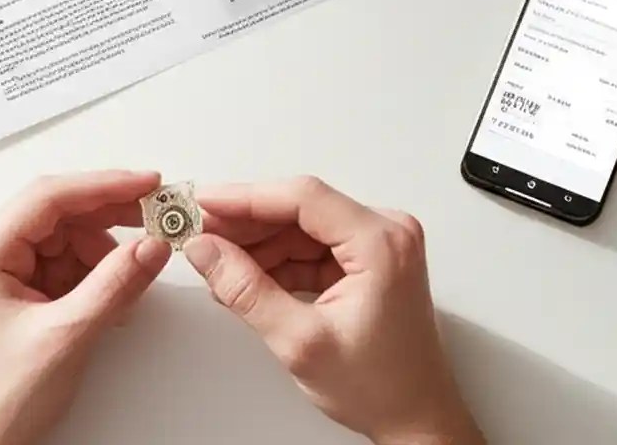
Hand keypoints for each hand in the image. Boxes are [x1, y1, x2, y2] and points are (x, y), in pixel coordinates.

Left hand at [0, 171, 171, 444]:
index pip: (48, 198)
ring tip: (127, 281)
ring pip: (66, 235)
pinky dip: (93, 272)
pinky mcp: (16, 284)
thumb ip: (114, 284)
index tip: (147, 185)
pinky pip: (64, 259)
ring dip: (103, 252)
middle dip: (109, 219)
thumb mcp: (67, 336)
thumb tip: (151, 245)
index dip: (103, 186)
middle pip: (59, 211)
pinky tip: (110, 294)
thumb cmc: (1, 398)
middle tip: (155, 220)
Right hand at [185, 177, 483, 444]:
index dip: (246, 198)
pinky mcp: (368, 262)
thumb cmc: (382, 387)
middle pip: (300, 209)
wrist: (416, 419)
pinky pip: (312, 248)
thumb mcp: (301, 342)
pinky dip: (278, 261)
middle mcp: (386, 234)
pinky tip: (245, 276)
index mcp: (381, 243)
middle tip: (200, 233)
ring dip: (258, 244)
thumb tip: (207, 252)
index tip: (205, 203)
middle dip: (247, 223)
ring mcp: (378, 247)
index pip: (303, 198)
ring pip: (302, 228)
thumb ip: (246, 291)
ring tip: (217, 263)